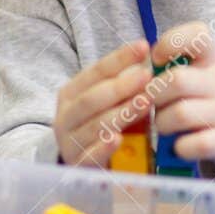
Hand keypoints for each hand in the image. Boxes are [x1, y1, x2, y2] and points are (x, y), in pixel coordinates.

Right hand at [53, 40, 151, 167]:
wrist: (79, 164)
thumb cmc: (102, 128)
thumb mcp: (110, 104)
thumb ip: (124, 86)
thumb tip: (149, 59)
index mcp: (71, 94)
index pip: (95, 72)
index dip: (119, 58)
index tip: (143, 47)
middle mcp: (65, 116)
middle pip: (92, 98)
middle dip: (121, 86)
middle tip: (147, 76)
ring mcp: (69, 142)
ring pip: (94, 125)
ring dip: (121, 113)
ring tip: (144, 103)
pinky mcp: (78, 167)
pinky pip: (89, 157)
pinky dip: (103, 148)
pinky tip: (117, 139)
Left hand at [149, 22, 214, 179]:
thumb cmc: (209, 97)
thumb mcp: (198, 74)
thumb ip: (168, 68)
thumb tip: (133, 75)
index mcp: (210, 60)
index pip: (198, 34)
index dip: (171, 43)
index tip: (157, 59)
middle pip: (178, 79)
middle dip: (154, 94)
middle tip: (151, 103)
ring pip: (182, 113)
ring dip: (162, 123)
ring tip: (162, 125)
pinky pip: (196, 144)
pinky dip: (180, 147)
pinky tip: (178, 144)